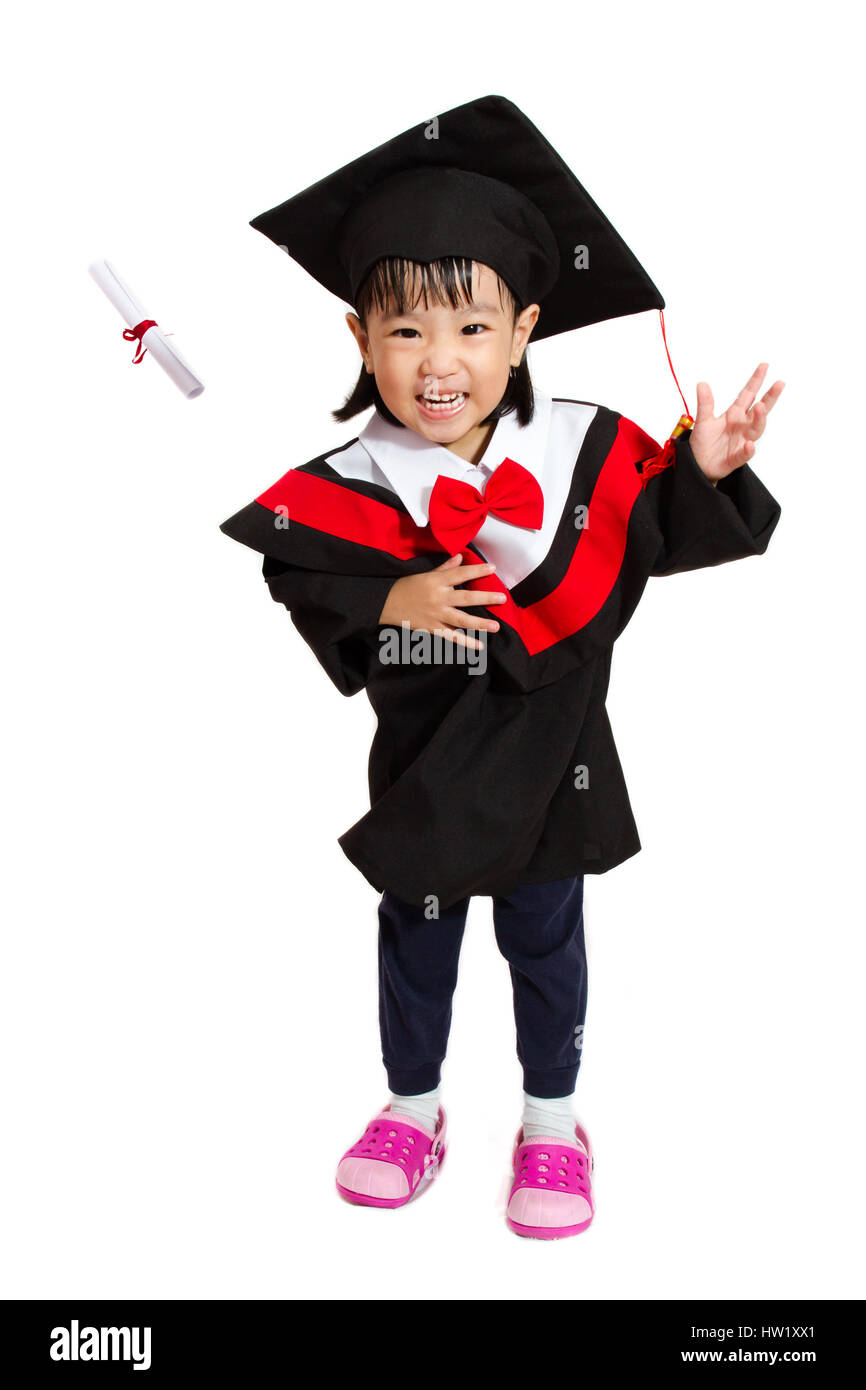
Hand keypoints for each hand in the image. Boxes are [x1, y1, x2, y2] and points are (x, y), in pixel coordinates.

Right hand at [378, 552, 506, 650]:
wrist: (386, 603)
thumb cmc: (407, 586)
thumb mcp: (425, 574)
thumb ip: (445, 568)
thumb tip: (460, 557)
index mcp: (436, 581)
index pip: (460, 574)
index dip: (477, 571)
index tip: (493, 568)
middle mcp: (438, 597)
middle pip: (465, 598)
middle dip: (485, 598)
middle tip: (502, 598)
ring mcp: (435, 614)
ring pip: (461, 620)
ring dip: (479, 623)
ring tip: (496, 626)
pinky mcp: (431, 628)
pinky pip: (451, 636)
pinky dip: (465, 642)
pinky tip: (479, 645)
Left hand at [689, 363, 784, 483]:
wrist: (698, 465)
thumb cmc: (703, 442)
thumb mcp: (703, 421)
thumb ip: (705, 403)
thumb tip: (702, 383)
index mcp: (734, 414)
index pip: (748, 394)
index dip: (756, 381)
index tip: (764, 366)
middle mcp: (742, 426)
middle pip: (760, 409)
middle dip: (770, 397)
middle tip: (779, 384)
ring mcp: (741, 441)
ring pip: (756, 429)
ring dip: (760, 419)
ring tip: (761, 407)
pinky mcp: (736, 458)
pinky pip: (744, 454)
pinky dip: (748, 450)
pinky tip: (749, 444)